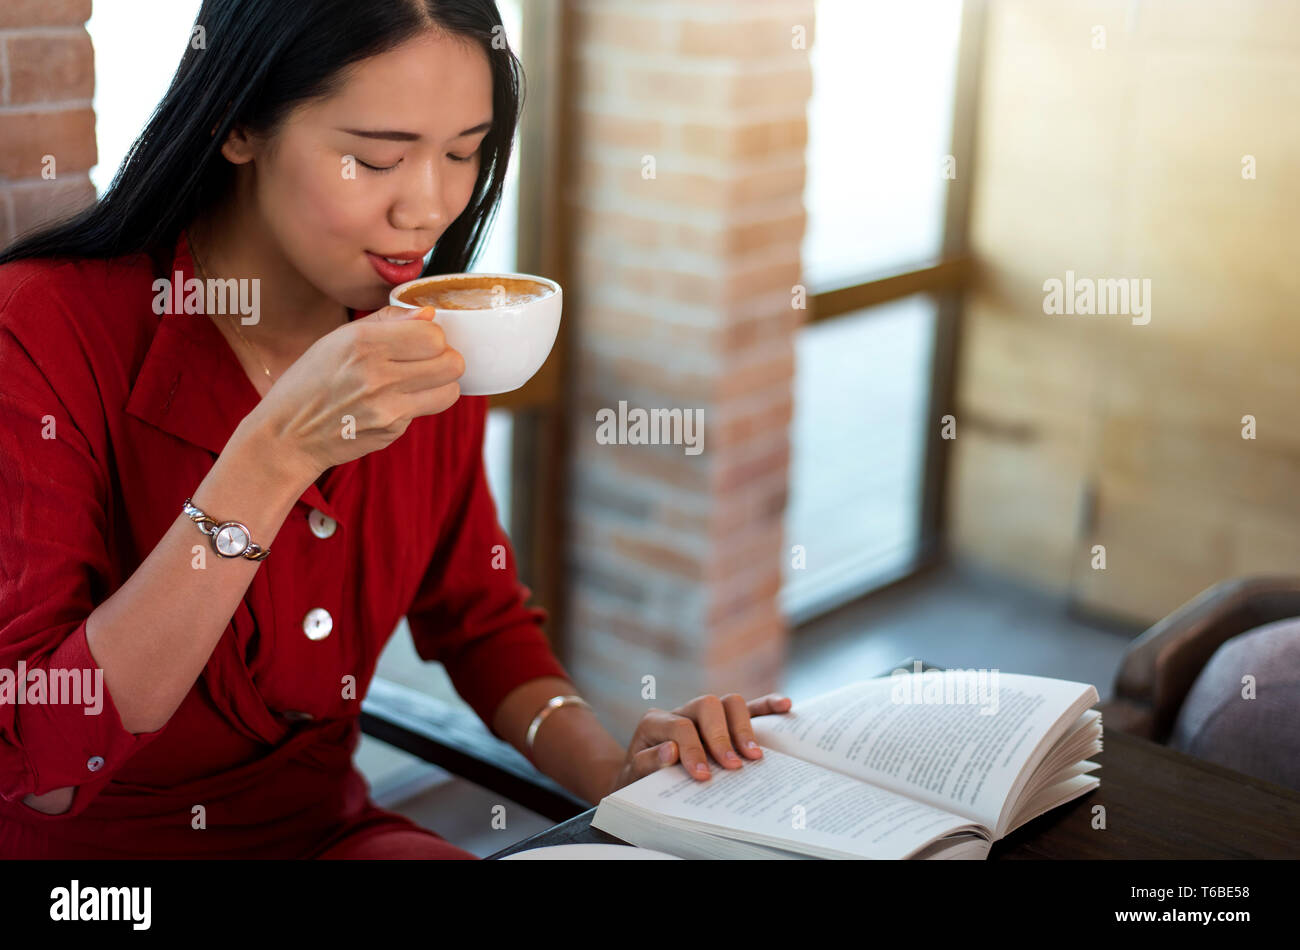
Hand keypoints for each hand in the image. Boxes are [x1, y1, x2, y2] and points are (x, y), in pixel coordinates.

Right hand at [241, 306, 464, 482]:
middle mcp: (378, 375)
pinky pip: (427, 411)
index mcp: (363, 343)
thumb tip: (429, 314)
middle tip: (426, 360)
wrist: (288, 433)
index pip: (434, 336)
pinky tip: (394, 400)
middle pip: (452, 363)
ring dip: (441, 383)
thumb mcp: (339, 338)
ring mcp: (388, 408)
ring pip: (451, 391)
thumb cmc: (311, 380)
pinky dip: (419, 403)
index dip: (433, 336)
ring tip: (419, 380)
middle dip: (445, 358)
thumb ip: (387, 321)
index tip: (420, 339)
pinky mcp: (392, 431)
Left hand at [605, 693, 792, 796]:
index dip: (693, 750)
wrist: (638, 776)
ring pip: (729, 702)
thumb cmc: (638, 778)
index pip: (681, 726)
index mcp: (656, 721)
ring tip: (754, 757)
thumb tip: (670, 751)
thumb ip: (647, 763)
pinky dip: (766, 705)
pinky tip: (785, 706)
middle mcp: (682, 710)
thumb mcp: (633, 776)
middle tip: (732, 766)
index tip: (704, 775)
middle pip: (707, 705)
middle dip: (722, 736)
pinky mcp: (723, 721)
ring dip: (744, 727)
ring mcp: (704, 714)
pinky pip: (748, 707)